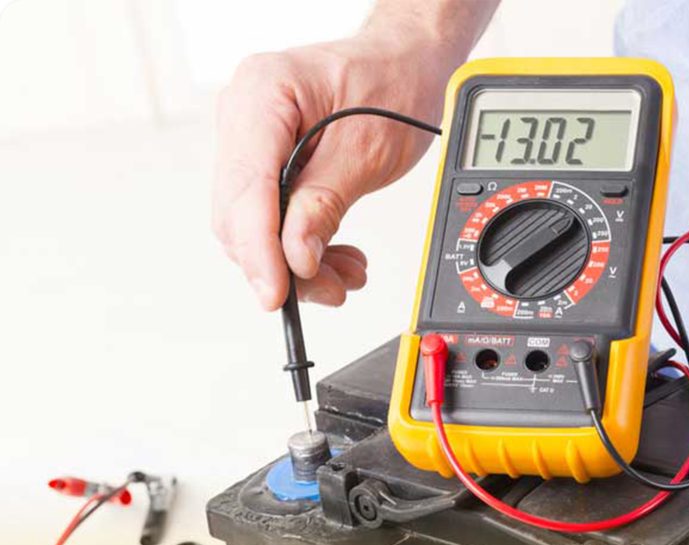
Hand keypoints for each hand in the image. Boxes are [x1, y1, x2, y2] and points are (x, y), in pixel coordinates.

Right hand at [212, 34, 451, 309]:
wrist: (406, 64)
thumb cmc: (391, 84)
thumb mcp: (366, 149)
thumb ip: (325, 203)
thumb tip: (295, 256)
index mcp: (262, 95)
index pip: (245, 189)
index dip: (258, 250)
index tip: (277, 294)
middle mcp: (245, 115)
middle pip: (240, 214)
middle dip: (282, 263)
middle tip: (330, 289)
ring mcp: (252, 141)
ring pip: (254, 225)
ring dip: (297, 261)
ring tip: (343, 275)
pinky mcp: (269, 163)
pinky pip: (272, 216)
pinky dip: (302, 245)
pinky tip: (335, 258)